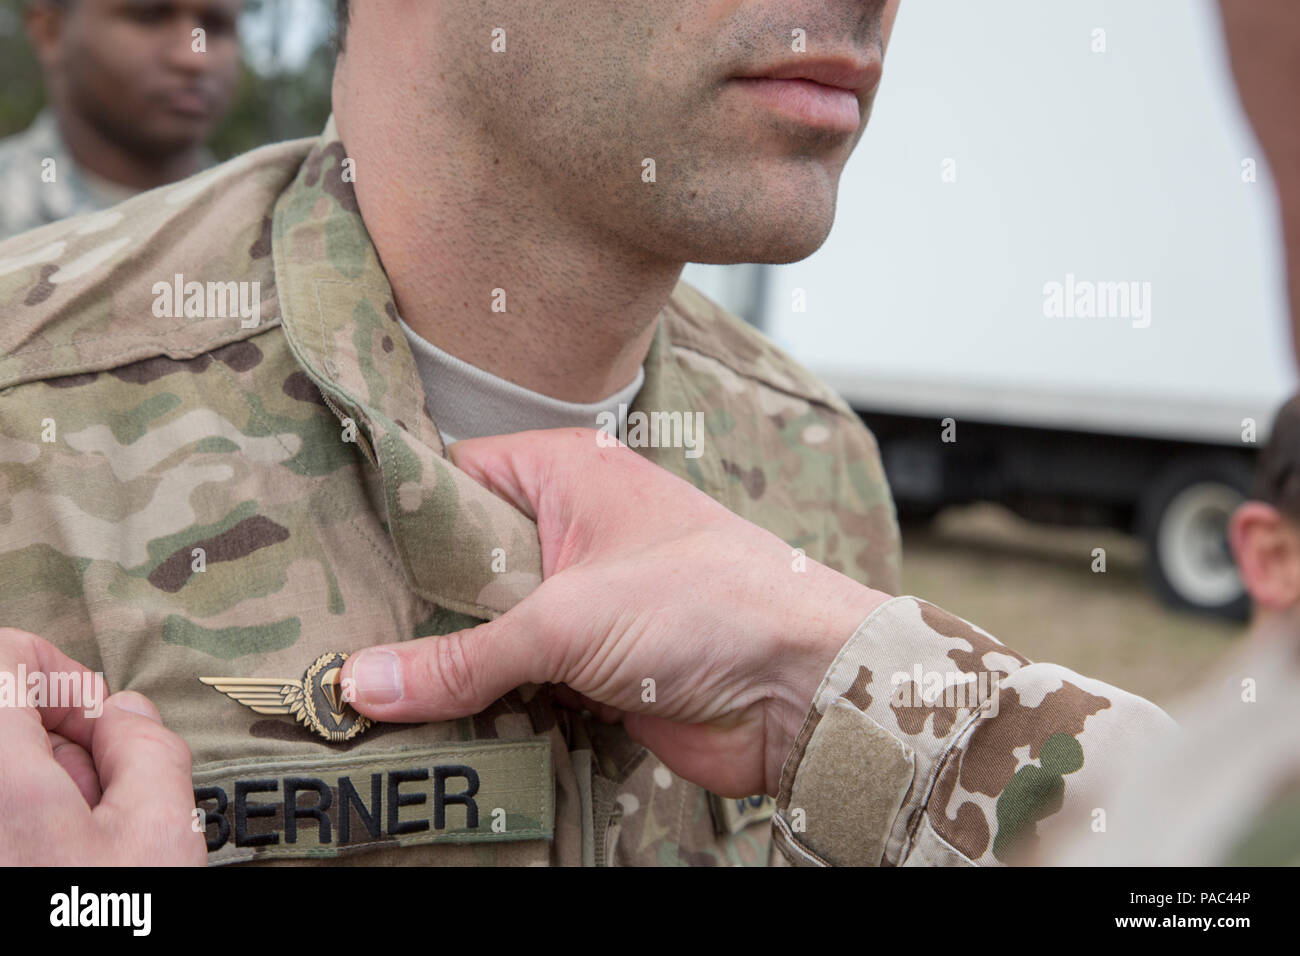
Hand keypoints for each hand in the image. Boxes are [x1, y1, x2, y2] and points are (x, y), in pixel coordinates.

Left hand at [0, 627, 206, 864]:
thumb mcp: (161, 834)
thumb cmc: (104, 923)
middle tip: (106, 795)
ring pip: (5, 765)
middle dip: (64, 740)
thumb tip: (125, 714)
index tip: (99, 720)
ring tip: (88, 842)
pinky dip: (34, 817)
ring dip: (50, 786)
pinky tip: (61, 860)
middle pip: (4, 714)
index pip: (1, 656)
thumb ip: (150, 748)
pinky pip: (3, 810)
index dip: (61, 672)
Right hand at [344, 428, 888, 796]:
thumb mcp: (568, 619)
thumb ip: (463, 656)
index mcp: (565, 476)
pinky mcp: (593, 668)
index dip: (393, 516)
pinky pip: (517, 682)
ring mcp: (580, 603)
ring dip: (444, 665)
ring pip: (486, 630)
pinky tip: (423, 727)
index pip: (452, 477)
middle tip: (327, 638)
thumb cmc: (709, 604)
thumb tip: (361, 684)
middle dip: (410, 605)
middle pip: (462, 563)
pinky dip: (483, 705)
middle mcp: (570, 531)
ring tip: (357, 692)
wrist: (804, 688)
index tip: (321, 555)